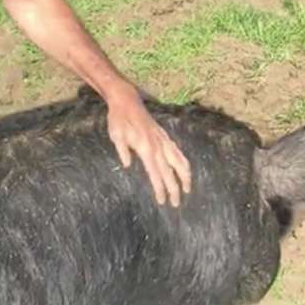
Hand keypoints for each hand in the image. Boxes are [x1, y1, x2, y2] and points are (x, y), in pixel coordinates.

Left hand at [106, 90, 191, 206]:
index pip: (155, 173)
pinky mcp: (164, 136)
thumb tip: (128, 165)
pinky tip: (185, 169)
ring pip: (179, 161)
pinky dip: (183, 162)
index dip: (160, 188)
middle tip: (176, 204)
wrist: (127, 101)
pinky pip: (178, 151)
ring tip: (188, 189)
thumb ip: (123, 151)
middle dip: (174, 189)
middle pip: (169, 172)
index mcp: (145, 148)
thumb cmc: (118, 119)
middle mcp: (158, 145)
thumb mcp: (116, 136)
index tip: (162, 201)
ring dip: (184, 176)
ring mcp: (163, 140)